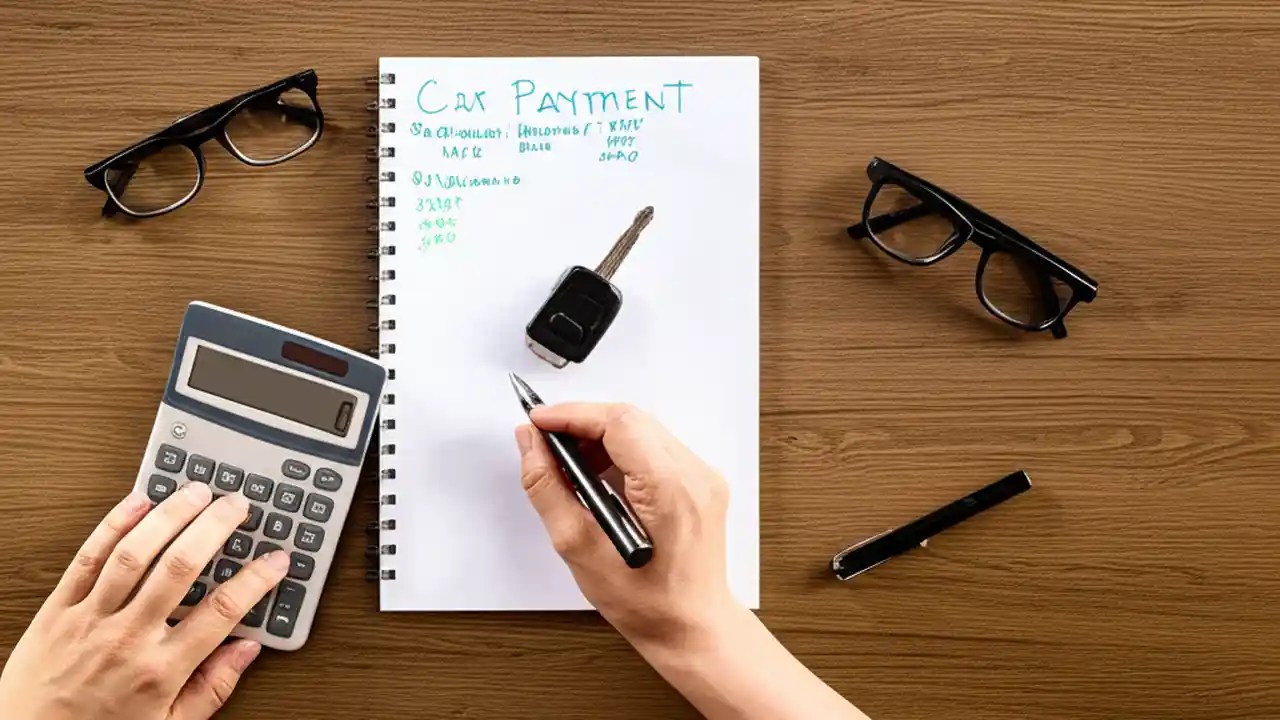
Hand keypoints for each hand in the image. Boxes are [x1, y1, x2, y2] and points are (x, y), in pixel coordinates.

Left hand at [0, 483, 289, 719]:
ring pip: (135, 554)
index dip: (257, 579)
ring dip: (169, 516)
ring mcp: (90, 619)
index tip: (276, 559)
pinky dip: (113, 525)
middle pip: (181, 568)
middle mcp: (127, 638)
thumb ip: (213, 688)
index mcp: (160, 670)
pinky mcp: (58, 609)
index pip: (223, 611)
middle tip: (238, 505)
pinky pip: (87, 558)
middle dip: (215, 528)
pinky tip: (137, 503)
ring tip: (195, 492)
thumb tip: (248, 651)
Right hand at [516, 403, 737, 646]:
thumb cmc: (647, 603)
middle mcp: (694, 475)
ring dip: (600, 438)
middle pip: (630, 419)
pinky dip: (621, 452)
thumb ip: (548, 489)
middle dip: (582, 424)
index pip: (618, 422)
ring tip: (568, 466)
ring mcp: (702, 477)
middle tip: (546, 444)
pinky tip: (598, 475)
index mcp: (669, 489)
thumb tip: (530, 446)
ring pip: (642, 430)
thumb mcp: (579, 548)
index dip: (572, 415)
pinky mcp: (699, 483)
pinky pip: (655, 448)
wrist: (692, 627)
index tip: (538, 422)